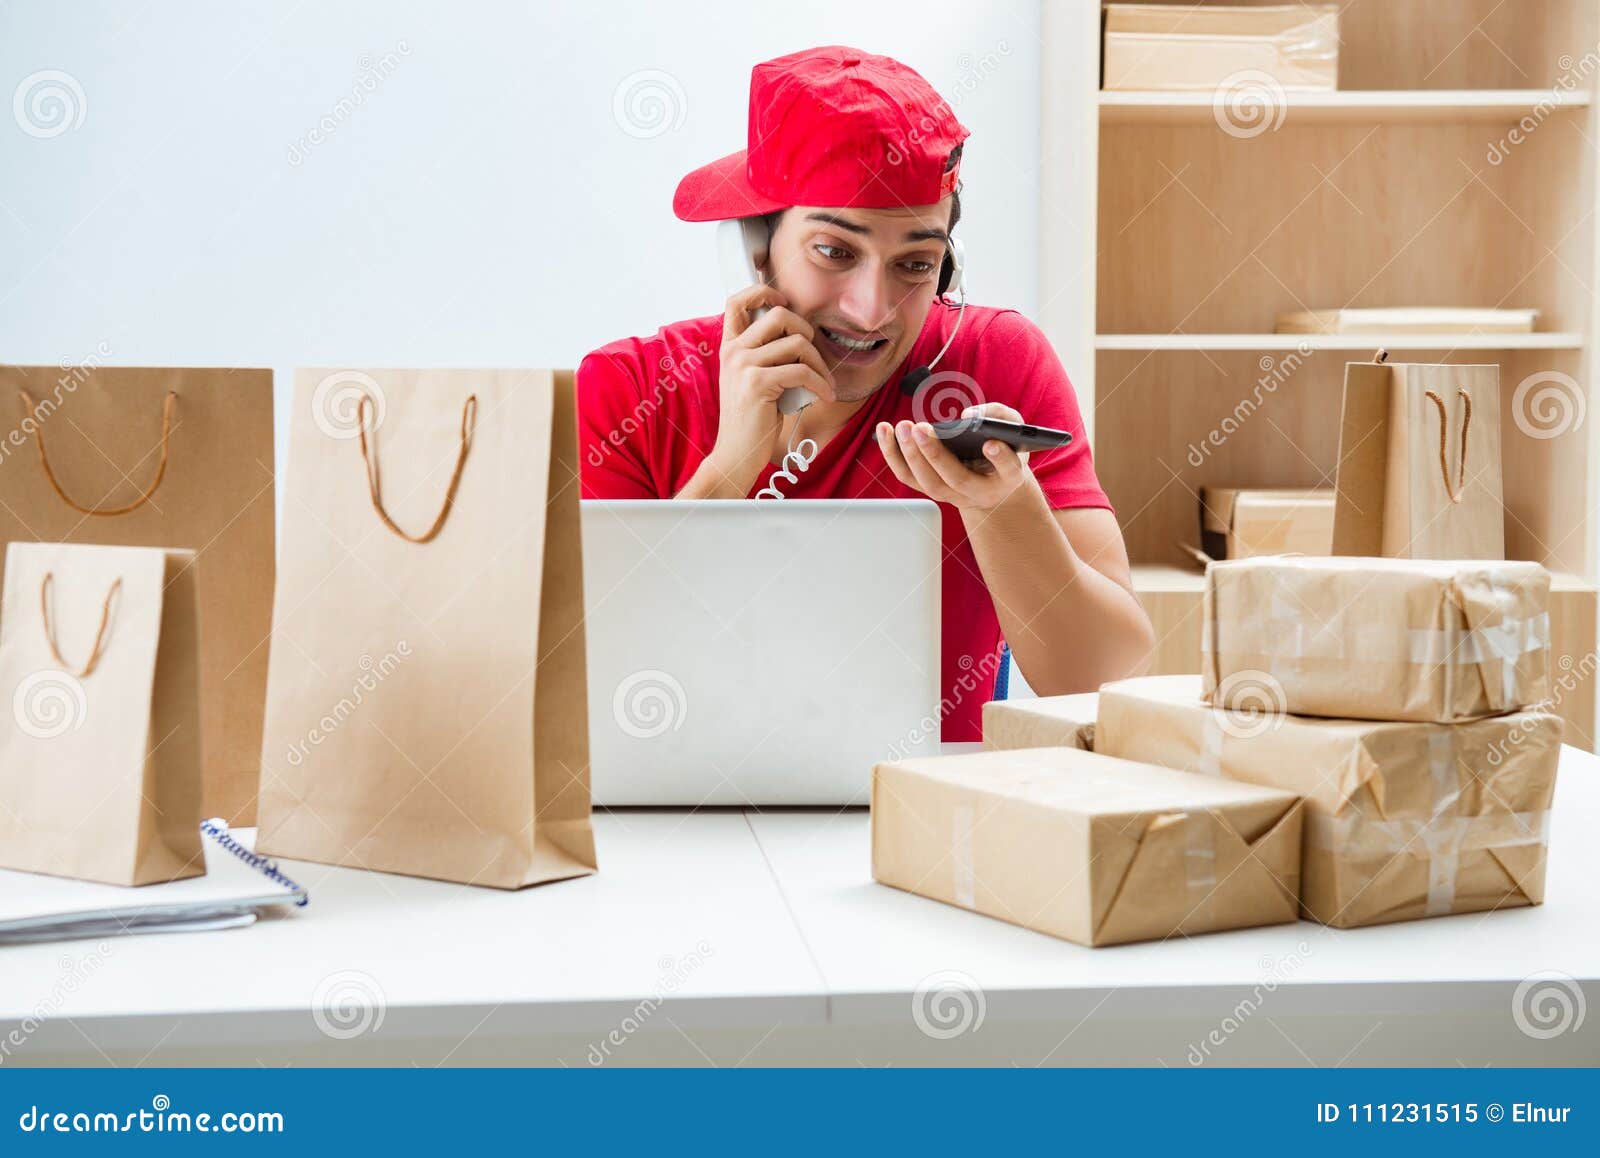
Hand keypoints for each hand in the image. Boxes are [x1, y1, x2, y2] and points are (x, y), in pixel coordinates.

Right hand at [709, 284, 836, 489]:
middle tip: (814, 357)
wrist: (736, 454)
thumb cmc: (751, 420)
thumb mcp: (752, 380)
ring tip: (824, 383)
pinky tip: (824, 396)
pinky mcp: (758, 383)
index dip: (763, 292)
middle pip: (780, 316)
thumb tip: (802, 337)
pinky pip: (802, 371)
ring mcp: (743, 365)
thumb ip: (766, 355)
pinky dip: (820, 384)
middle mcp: (733, 351)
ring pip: (797, 343)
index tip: (784, 304)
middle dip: (807, 332)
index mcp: (730, 347)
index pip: (737, 300)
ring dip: (820, 364)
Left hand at [875, 402, 1036, 511]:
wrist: (992, 483)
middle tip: (920, 428)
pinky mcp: (931, 488)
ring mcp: (953, 495)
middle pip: (957, 479)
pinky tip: (885, 430)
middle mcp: (980, 492)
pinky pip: (909, 477)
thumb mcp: (1014, 428)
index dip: (1000, 458)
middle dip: (936, 454)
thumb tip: (967, 417)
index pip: (1008, 471)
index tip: (990, 443)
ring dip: (911, 455)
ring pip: (929, 483)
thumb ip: (999, 417)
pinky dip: (893, 455)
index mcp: (1008, 477)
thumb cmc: (1005, 446)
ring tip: (901, 426)